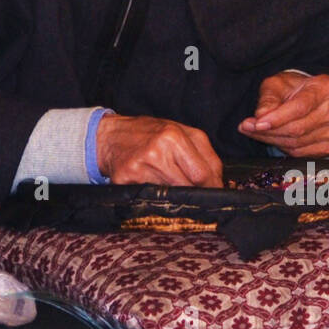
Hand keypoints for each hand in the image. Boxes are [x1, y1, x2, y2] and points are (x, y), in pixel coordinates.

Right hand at [96, 114, 223, 187]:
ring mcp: (140, 166)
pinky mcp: (126, 180)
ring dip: (177, 196)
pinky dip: (158, 197)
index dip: (213, 186)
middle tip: (196, 193)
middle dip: (197, 193)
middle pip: (190, 187)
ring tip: (172, 186)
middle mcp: (157, 150)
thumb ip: (203, 153)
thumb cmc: (147, 134)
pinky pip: (152, 197)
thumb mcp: (179, 131)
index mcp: (174, 136)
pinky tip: (154, 188)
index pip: (204, 173)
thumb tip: (220, 181)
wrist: (109, 136)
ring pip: (173, 195)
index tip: (215, 192)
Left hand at [237, 71, 328, 157]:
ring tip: (256, 131)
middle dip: (268, 131)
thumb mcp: (275, 85)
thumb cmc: (290, 89)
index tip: (257, 123)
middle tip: (247, 128)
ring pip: (297, 143)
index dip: (277, 117)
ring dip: (272, 140)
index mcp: (326, 88)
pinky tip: (274, 138)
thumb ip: (268, 99)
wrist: (305, 98)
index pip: (300, 107)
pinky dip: (282, 148)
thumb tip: (260, 117)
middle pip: (298, 128)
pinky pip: (301, 153)